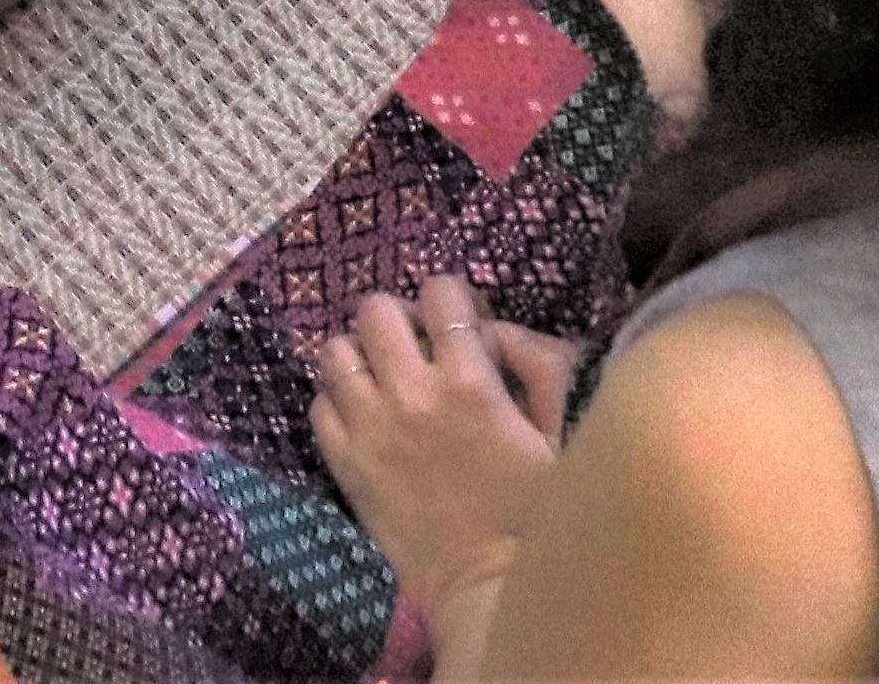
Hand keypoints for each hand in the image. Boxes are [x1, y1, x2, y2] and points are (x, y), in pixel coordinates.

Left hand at [307, 280, 577, 613]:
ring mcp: (368, 427)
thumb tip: (497, 329)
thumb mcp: (559, 433)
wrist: (491, 588)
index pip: (440, 291)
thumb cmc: (538, 515)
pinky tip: (364, 418)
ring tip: (384, 379)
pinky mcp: (345, 464)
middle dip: (400, 319)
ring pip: (335, 350)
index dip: (453, 297)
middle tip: (418, 348)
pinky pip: (319, 405)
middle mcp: (409, 392)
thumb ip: (539, 367)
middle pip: (375, 309)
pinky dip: (338, 401)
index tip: (463, 322)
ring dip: (361, 356)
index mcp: (469, 380)